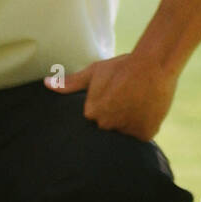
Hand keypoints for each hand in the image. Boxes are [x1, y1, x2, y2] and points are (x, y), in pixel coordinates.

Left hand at [47, 53, 176, 141]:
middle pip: (108, 128)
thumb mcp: (94, 72)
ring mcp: (126, 131)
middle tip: (125, 102)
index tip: (111, 100)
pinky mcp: (144, 134)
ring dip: (128, 125)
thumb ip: (70, 83)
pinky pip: (140, 137)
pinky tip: (144, 113)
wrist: (154, 65)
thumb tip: (46, 83)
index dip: (104, 109)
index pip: (94, 119)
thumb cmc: (122, 67)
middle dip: (114, 118)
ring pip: (124, 134)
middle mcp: (106, 125)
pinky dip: (142, 128)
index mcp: (92, 113)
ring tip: (135, 106)